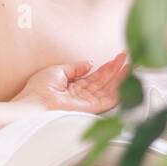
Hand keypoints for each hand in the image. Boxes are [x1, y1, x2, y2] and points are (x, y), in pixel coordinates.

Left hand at [13, 51, 129, 113]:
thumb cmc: (39, 88)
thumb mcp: (58, 71)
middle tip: (126, 57)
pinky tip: (126, 79)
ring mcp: (88, 102)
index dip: (105, 67)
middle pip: (104, 82)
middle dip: (115, 69)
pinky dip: (120, 89)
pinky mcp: (93, 108)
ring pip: (110, 89)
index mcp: (73, 88)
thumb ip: (75, 67)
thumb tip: (90, 64)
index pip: (94, 77)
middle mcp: (82, 96)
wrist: (36, 101)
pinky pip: (111, 99)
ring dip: (120, 76)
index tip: (115, 58)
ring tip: (130, 64)